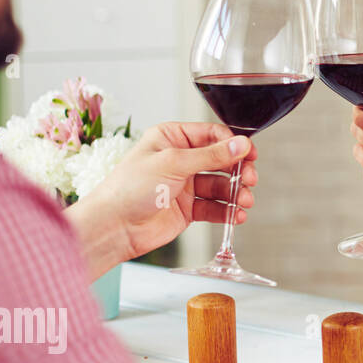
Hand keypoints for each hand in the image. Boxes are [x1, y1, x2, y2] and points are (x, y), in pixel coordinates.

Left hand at [71, 122, 257, 270]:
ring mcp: (185, 185)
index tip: (249, 155)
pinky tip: (236, 215)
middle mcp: (180, 159)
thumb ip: (211, 155)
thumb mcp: (173, 164)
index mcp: (172, 138)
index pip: (212, 134)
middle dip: (238, 170)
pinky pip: (215, 207)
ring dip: (236, 193)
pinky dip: (227, 211)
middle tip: (249, 179)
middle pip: (221, 160)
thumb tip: (241, 144)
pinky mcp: (188, 208)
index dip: (233, 144)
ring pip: (221, 185)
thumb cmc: (129, 189)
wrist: (113, 227)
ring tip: (244, 201)